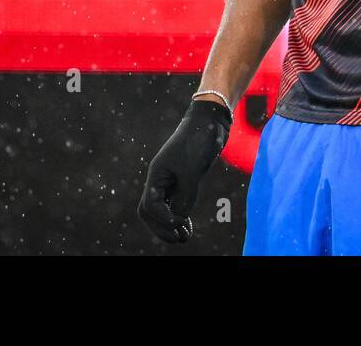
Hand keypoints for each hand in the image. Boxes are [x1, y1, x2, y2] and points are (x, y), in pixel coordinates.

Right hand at [137, 98, 231, 242]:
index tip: (180, 223)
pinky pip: (175, 203)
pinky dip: (180, 216)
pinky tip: (188, 226)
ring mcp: (172, 180)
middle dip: (162, 227)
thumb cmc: (198, 140)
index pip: (150, 205)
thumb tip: (181, 218)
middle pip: (151, 211)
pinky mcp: (184, 179)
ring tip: (184, 237)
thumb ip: (186, 194)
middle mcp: (161, 179)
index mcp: (157, 174)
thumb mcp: (192, 170)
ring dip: (171, 225)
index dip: (163, 218)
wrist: (209, 121)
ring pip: (163, 209)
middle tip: (178, 239)